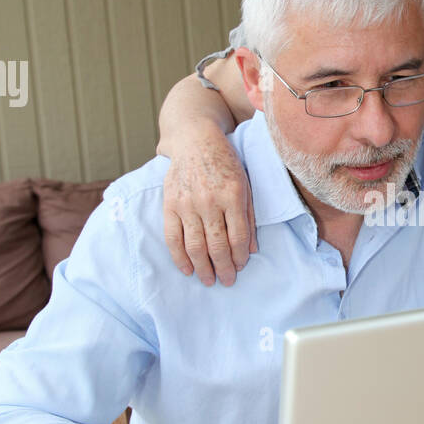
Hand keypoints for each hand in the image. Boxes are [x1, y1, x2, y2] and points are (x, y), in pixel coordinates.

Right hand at [163, 130, 257, 285]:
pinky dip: (179, 257)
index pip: (238, 236)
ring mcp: (188, 203)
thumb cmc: (225, 163)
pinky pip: (173, 237)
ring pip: (195, 245)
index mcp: (232, 195)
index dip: (239, 257)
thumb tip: (252, 249)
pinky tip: (187, 269)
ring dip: (203, 267)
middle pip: (217, 244)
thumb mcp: (245, 185)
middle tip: (227, 282)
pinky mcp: (170, 203)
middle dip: (223, 268)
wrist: (195, 140)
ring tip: (209, 280)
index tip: (240, 268)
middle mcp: (209, 200)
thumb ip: (249, 216)